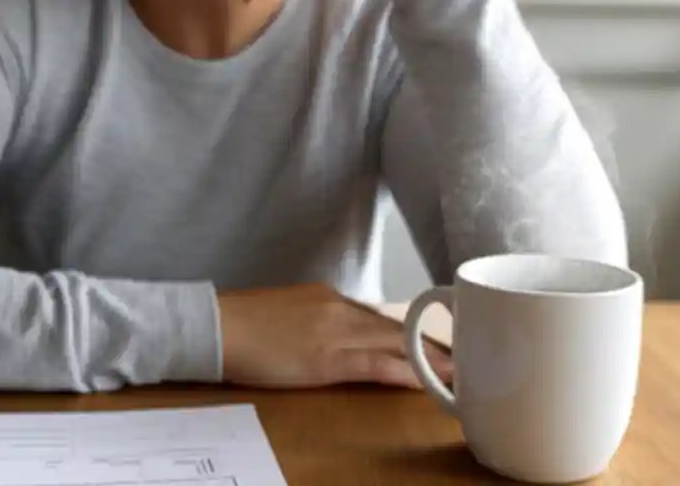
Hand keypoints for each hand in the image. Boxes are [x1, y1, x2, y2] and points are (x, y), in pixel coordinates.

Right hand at [218, 283, 452, 388]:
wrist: (214, 325)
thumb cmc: (238, 324)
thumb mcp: (283, 314)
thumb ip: (312, 322)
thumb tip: (328, 336)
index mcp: (326, 298)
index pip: (378, 317)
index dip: (410, 334)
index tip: (434, 344)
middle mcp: (337, 309)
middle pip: (395, 329)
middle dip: (431, 345)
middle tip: (465, 359)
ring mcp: (333, 333)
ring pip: (394, 345)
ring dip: (429, 360)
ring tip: (458, 373)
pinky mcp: (325, 359)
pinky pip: (374, 365)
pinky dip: (403, 372)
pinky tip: (425, 382)